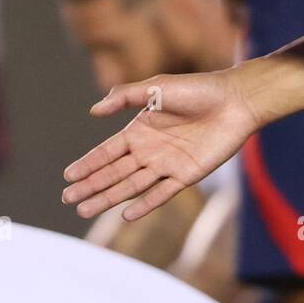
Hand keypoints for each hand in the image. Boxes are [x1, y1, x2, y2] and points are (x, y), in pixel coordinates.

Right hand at [62, 69, 261, 222]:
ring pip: (132, 186)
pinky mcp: (187, 174)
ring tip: (84, 210)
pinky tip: (126, 215)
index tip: (68, 176)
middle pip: (114, 173)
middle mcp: (150, 150)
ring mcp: (167, 164)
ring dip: (109, 198)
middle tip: (68, 199)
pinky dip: (144, 204)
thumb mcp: (157, 88)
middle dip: (91, 186)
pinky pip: (162, 193)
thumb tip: (93, 110)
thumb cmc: (198, 89)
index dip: (88, 163)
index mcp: (140, 130)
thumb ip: (125, 97)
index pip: (108, 151)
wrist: (236, 101)